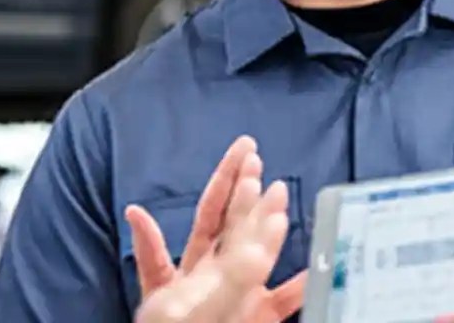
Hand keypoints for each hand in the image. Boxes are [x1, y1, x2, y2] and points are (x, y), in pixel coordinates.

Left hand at [127, 135, 306, 322]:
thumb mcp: (155, 292)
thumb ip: (153, 254)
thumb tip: (135, 211)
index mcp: (194, 261)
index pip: (213, 210)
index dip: (228, 178)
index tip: (245, 148)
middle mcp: (221, 271)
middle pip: (241, 224)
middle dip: (252, 191)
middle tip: (262, 163)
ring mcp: (242, 295)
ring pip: (263, 254)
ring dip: (272, 227)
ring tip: (283, 200)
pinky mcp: (257, 319)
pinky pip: (283, 301)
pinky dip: (302, 286)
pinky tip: (318, 270)